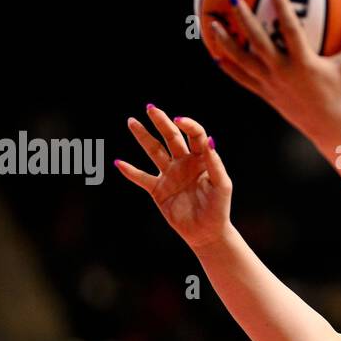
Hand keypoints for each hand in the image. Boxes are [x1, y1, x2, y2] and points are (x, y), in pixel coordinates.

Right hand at [115, 107, 232, 250]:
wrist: (207, 233)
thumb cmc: (219, 208)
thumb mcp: (221, 184)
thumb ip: (215, 163)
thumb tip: (210, 139)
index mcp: (202, 159)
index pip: (194, 135)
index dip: (188, 125)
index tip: (178, 120)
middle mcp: (185, 163)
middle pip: (171, 137)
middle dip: (161, 122)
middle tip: (150, 108)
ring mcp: (170, 175)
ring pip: (154, 151)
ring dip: (143, 137)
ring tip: (132, 121)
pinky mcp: (158, 190)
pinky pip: (142, 178)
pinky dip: (130, 171)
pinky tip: (118, 162)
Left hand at [209, 0, 340, 136]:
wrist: (331, 128)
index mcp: (304, 63)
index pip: (290, 31)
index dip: (283, 9)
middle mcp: (283, 72)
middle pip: (258, 42)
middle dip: (245, 19)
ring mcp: (271, 84)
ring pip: (243, 61)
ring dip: (226, 42)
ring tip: (213, 25)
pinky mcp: (266, 95)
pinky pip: (243, 79)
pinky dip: (229, 68)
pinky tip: (217, 56)